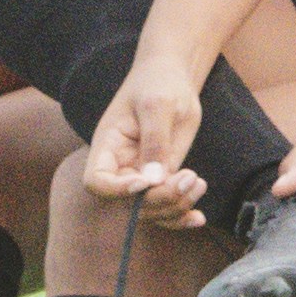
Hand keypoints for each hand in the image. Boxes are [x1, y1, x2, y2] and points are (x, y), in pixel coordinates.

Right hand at [89, 51, 210, 209]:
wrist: (173, 78)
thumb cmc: (159, 83)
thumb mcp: (158, 105)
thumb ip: (155, 141)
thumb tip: (153, 180)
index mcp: (107, 146)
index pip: (97, 181)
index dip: (117, 190)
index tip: (145, 181)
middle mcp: (120, 167)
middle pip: (128, 203)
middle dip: (160, 199)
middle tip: (190, 178)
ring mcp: (142, 176)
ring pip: (150, 211)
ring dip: (175, 207)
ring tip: (199, 184)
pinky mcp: (163, 179)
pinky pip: (166, 208)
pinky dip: (181, 216)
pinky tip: (199, 218)